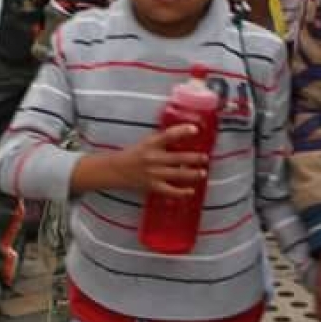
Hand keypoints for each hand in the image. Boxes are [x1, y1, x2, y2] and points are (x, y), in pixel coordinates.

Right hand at [84, 124, 209, 198]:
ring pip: (177, 174)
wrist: (115, 170)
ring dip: (192, 174)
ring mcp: (153, 173)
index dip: (183, 131)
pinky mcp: (152, 186)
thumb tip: (184, 137)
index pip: (169, 135)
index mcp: (151, 143)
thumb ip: (163, 141)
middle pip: (178, 157)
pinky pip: (170, 191)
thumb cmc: (133, 154)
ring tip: (203, 173)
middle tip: (205, 157)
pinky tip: (191, 191)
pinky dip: (181, 192)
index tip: (196, 129)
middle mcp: (153, 158)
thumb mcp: (146, 142)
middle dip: (194, 158)